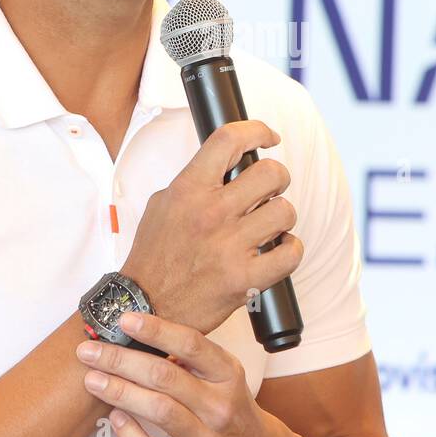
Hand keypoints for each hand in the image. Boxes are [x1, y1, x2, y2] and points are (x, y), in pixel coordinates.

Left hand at [74, 310, 287, 436]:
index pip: (191, 345)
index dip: (156, 330)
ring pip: (157, 410)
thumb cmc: (231, 410)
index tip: (124, 319)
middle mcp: (219, 406)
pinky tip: (114, 417)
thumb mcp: (225, 377)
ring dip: (120, 392)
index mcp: (228, 376)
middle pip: (164, 376)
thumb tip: (141, 336)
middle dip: (121, 360)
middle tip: (89, 351)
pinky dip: (130, 433)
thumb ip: (192, 358)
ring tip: (92, 379)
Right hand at [120, 119, 304, 336]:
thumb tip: (227, 163)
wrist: (145, 306)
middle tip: (269, 192)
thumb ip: (195, 181)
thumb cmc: (155, 255)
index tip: (268, 137)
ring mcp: (229, 247)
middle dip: (277, 179)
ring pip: (285, 211)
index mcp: (189, 189)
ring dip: (282, 217)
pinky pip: (290, 253)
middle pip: (271, 173)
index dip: (257, 130)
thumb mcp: (163, 204)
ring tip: (269, 226)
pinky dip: (291, 249)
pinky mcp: (244, 280)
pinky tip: (278, 250)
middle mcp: (211, 213)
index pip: (229, 139)